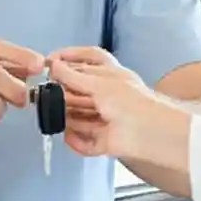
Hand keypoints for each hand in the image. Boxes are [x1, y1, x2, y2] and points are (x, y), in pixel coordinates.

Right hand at [48, 47, 179, 159]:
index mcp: (111, 75)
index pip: (87, 60)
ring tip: (56, 117)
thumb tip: (54, 66)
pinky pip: (87, 142)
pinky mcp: (108, 141)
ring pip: (80, 118)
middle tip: (48, 95)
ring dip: (68, 119)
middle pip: (80, 92)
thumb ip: (74, 76)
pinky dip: (77, 142)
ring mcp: (108, 119)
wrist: (152, 133)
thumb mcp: (99, 83)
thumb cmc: (134, 102)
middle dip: (64, 94)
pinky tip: (69, 137)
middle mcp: (109, 96)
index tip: (50, 62)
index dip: (69, 58)